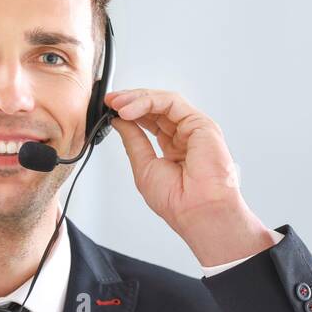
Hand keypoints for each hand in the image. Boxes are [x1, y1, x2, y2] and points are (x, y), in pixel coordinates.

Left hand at [105, 88, 277, 266]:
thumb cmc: (177, 200)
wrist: (197, 211)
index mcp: (173, 148)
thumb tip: (119, 121)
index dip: (130, 112)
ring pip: (164, 101)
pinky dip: (149, 102)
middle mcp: (185, 136)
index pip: (150, 120)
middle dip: (130, 101)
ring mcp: (194, 128)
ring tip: (117, 105)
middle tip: (110, 101)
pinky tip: (130, 111)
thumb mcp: (143, 166)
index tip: (110, 109)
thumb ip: (133, 140)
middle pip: (157, 107)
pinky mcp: (201, 123)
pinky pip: (172, 103)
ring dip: (137, 99)